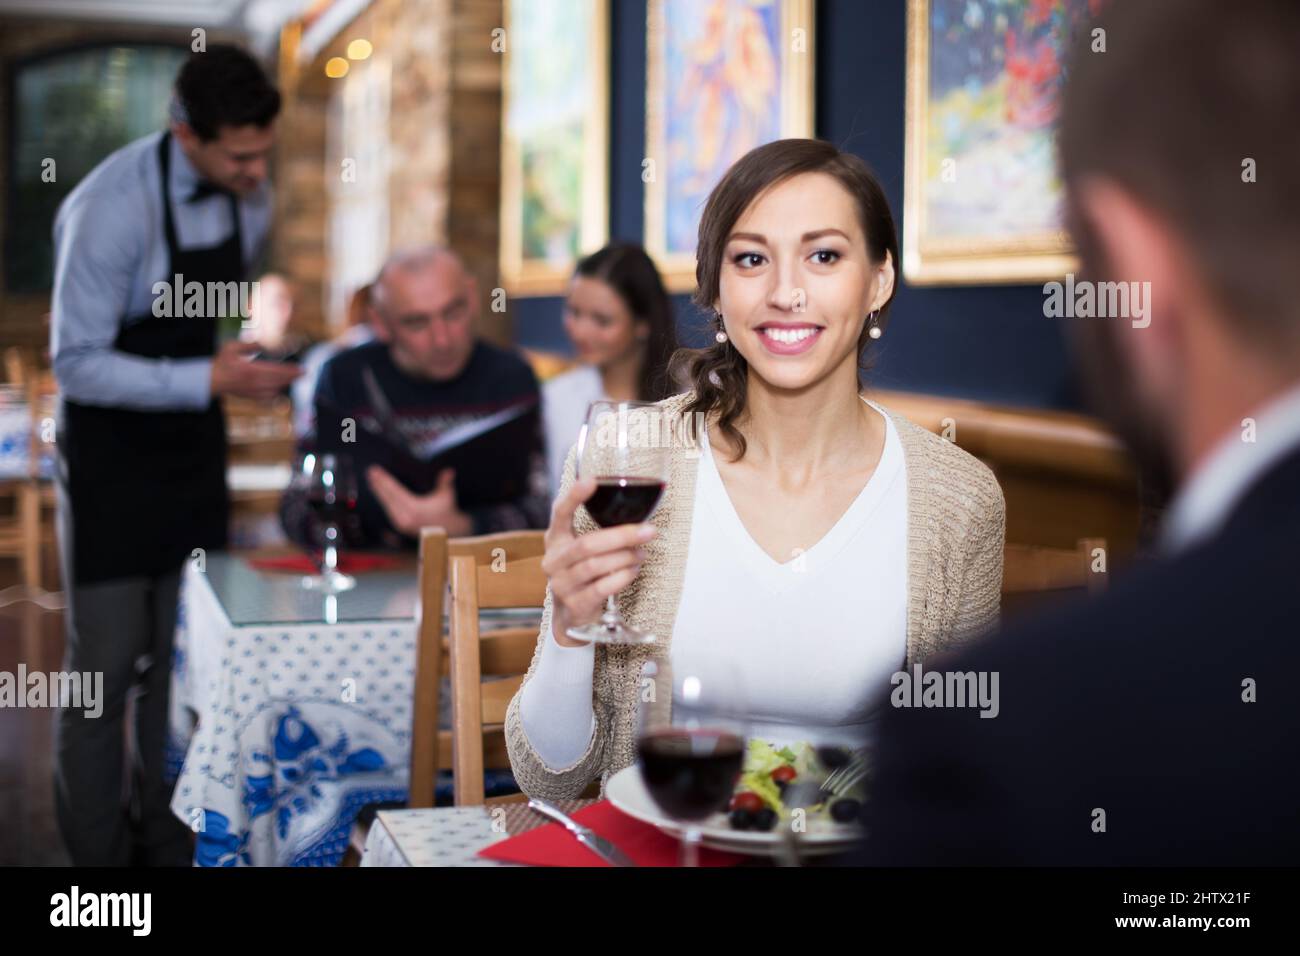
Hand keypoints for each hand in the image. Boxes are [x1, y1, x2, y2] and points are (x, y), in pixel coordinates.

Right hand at [210, 339, 300, 400]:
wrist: (211, 380)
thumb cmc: (221, 362)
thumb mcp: (231, 347)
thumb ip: (249, 345)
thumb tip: (263, 342)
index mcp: (251, 370)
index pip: (276, 371)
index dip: (290, 370)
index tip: (301, 369)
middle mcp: (254, 382)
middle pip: (279, 381)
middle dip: (293, 377)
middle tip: (304, 373)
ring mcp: (253, 391)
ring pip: (275, 390)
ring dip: (286, 384)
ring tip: (295, 378)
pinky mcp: (251, 397)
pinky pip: (268, 398)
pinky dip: (277, 394)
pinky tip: (281, 389)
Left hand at [366, 465, 471, 537]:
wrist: (447, 532)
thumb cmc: (446, 512)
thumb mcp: (447, 496)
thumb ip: (446, 482)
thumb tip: (448, 471)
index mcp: (415, 509)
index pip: (395, 491)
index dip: (385, 480)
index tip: (376, 471)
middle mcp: (406, 517)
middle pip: (388, 497)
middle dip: (378, 484)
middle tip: (370, 472)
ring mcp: (401, 523)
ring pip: (386, 504)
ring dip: (378, 491)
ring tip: (371, 480)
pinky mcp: (400, 526)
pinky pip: (388, 510)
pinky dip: (383, 500)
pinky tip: (378, 493)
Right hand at [542, 476, 655, 646]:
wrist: (573, 616)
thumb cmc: (585, 574)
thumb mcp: (584, 550)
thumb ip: (601, 532)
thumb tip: (639, 519)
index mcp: (556, 539)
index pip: (560, 513)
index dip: (574, 497)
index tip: (591, 480)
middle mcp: (553, 560)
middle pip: (588, 544)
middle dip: (622, 536)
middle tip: (648, 532)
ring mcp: (561, 584)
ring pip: (596, 566)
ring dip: (625, 558)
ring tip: (641, 554)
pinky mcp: (574, 604)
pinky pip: (602, 588)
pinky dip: (623, 577)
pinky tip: (633, 571)